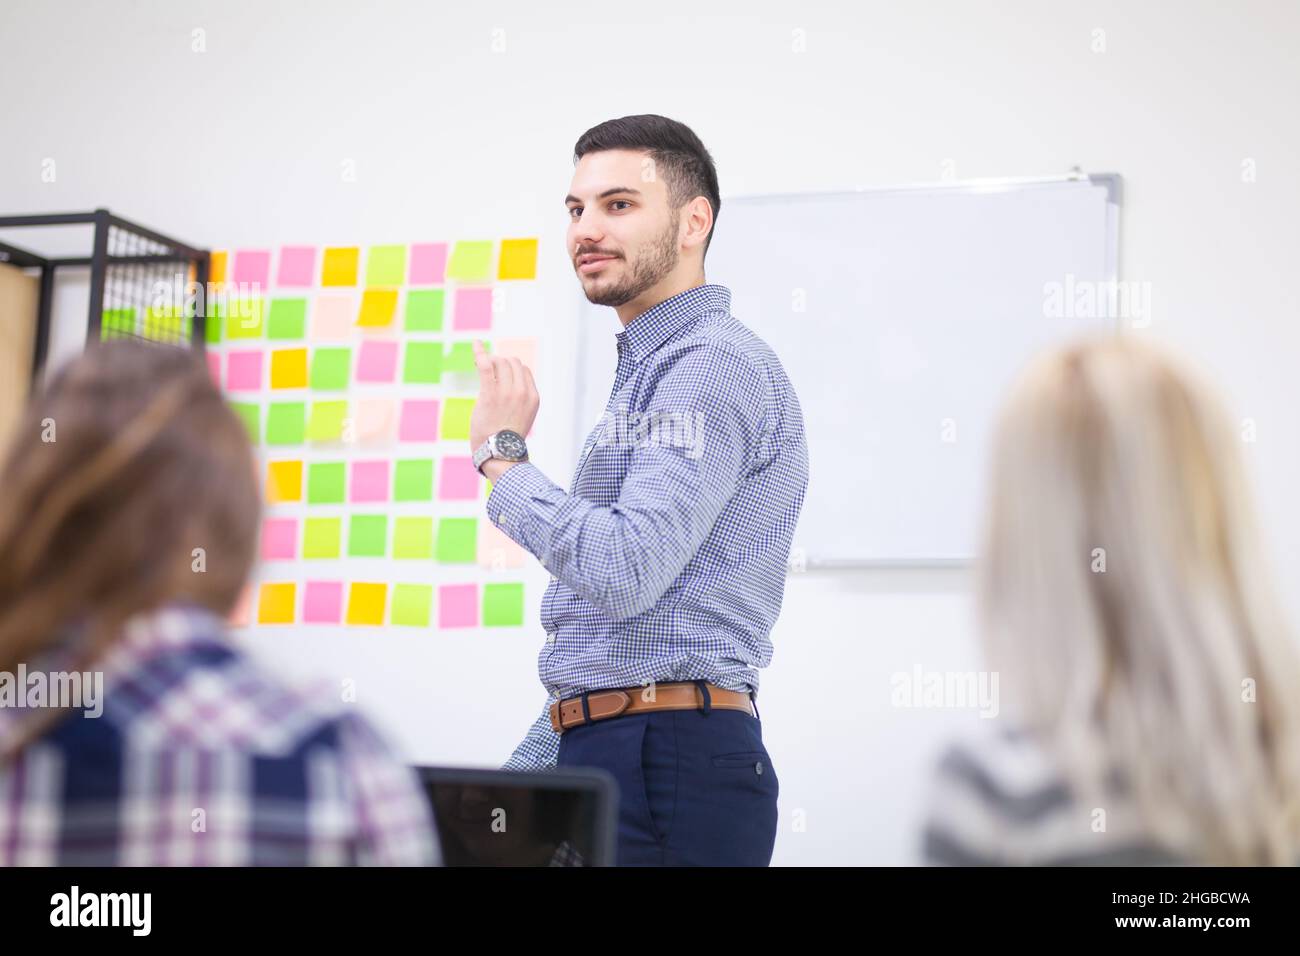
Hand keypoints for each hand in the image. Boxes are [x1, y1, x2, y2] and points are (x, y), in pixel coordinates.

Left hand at [470, 340, 539, 458]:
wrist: (500, 454)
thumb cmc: (506, 437)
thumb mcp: (522, 416)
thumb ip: (518, 399)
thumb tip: (505, 384)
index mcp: (533, 396)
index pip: (524, 369)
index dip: (510, 368)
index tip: (498, 374)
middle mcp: (523, 391)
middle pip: (512, 362)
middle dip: (500, 362)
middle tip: (487, 371)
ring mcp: (508, 392)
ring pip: (500, 361)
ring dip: (490, 360)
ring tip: (480, 367)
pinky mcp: (491, 394)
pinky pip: (486, 365)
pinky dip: (480, 352)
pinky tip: (475, 343)